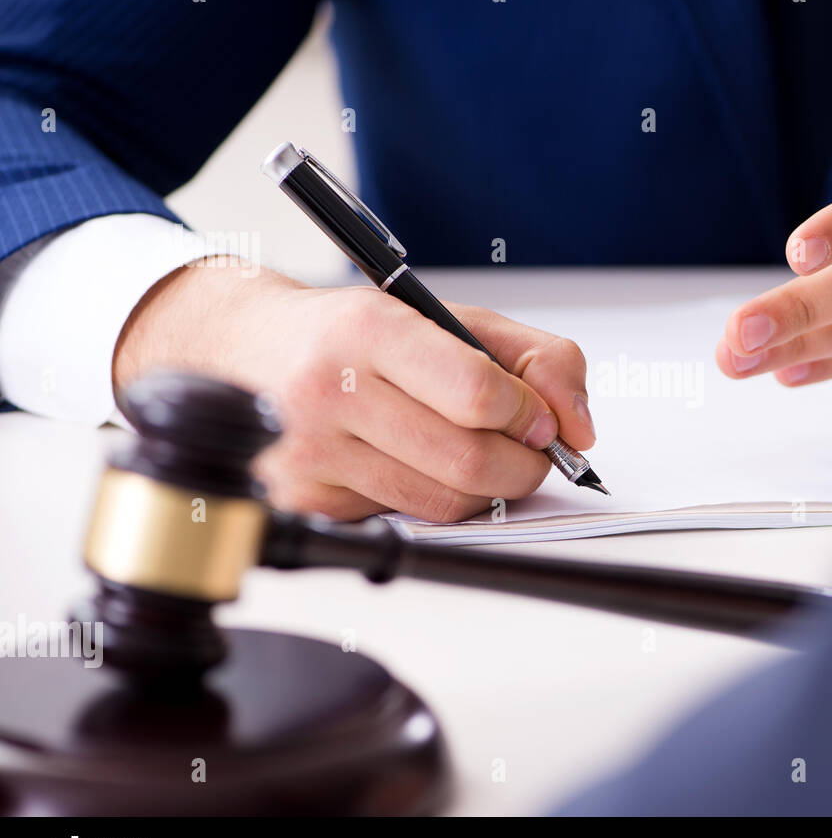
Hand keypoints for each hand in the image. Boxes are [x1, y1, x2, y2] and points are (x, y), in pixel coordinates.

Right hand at [112, 258, 595, 520]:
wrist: (246, 349)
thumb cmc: (354, 334)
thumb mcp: (450, 316)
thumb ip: (536, 358)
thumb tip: (578, 428)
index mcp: (370, 331)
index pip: (476, 393)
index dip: (528, 415)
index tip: (539, 418)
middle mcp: (330, 391)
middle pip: (467, 462)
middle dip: (522, 466)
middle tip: (528, 452)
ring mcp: (310, 453)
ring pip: (441, 503)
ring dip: (483, 490)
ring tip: (476, 455)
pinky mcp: (304, 501)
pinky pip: (402, 521)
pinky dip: (430, 502)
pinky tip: (415, 465)